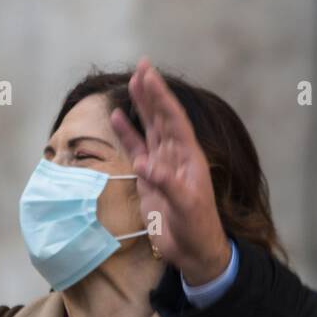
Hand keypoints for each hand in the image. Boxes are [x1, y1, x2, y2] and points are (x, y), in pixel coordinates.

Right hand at [109, 56, 230, 284]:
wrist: (194, 250)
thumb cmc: (197, 228)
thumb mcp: (186, 206)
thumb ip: (166, 183)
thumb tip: (142, 163)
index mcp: (189, 157)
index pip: (173, 120)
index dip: (161, 97)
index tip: (149, 74)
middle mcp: (176, 156)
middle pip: (162, 117)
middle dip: (152, 92)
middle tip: (142, 66)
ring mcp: (162, 165)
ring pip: (150, 129)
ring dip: (141, 107)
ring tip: (132, 83)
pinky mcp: (149, 179)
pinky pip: (137, 149)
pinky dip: (128, 133)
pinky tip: (118, 117)